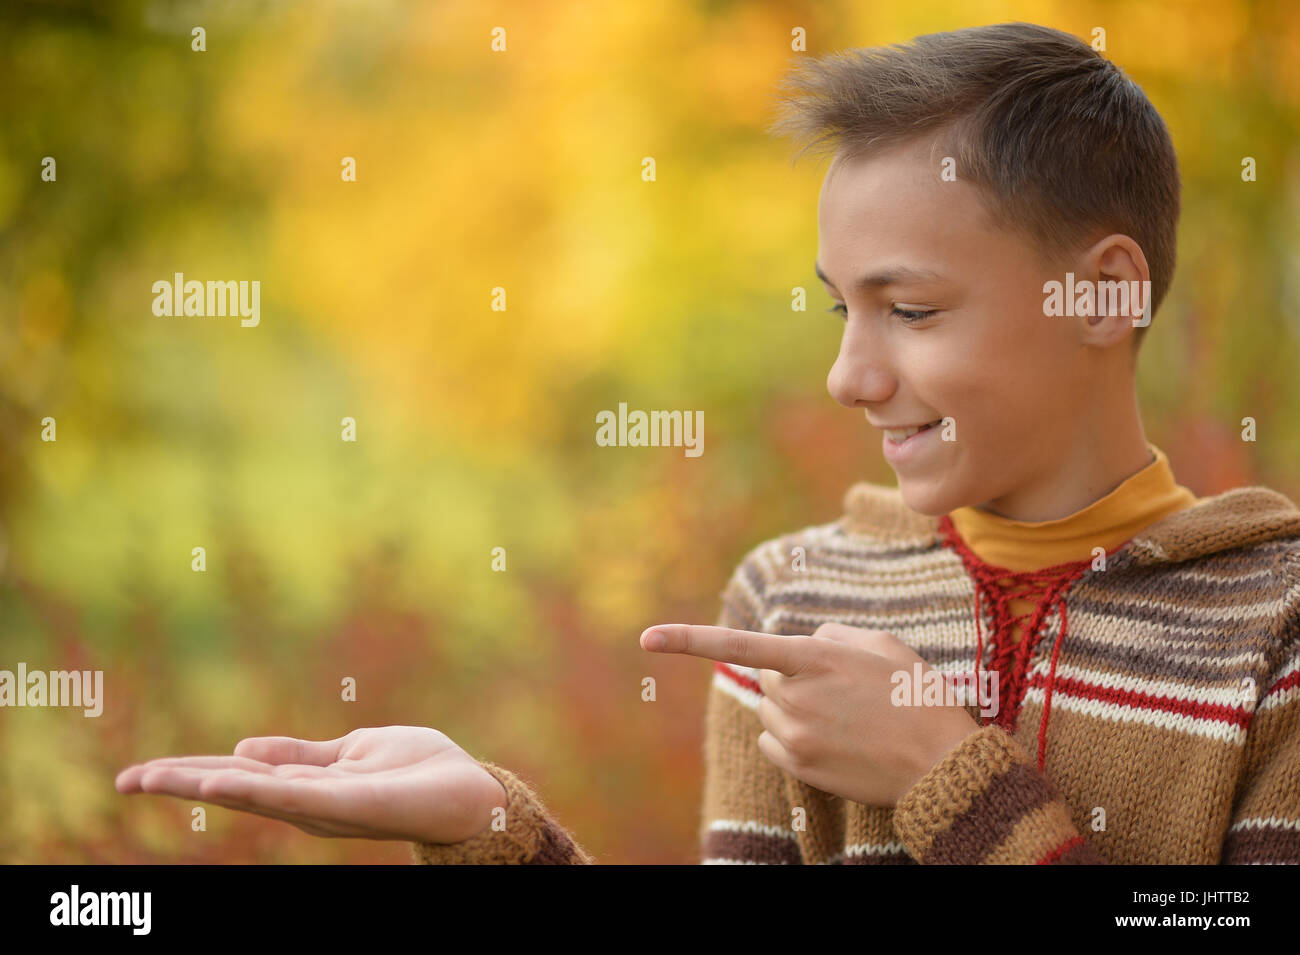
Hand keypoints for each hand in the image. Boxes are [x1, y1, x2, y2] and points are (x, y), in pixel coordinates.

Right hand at [115, 725, 507, 844]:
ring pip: (253, 791)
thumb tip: (241, 748)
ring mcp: (324, 804)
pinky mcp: (348, 801)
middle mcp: (306, 801)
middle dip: (177, 781)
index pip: (236, 774)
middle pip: (232, 786)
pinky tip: (223, 779)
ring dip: (203, 781)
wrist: (468, 792)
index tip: (137, 773)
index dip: (187, 771)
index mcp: (304, 784)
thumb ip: (299, 755)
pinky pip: (297, 792)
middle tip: (122, 780)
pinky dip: (257, 787)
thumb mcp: (349, 752)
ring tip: (153, 777)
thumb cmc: (416, 770)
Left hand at [641, 623, 978, 805]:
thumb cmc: (917, 694)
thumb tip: (803, 642)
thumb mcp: (882, 644)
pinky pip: (773, 741)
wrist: (941, 763)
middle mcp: (795, 697)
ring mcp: (795, 736)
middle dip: (791, 676)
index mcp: (814, 659)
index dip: (688, 640)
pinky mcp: (799, 767)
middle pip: (767, 678)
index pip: (739, 646)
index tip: (646, 639)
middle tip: (841, 687)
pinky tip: (834, 739)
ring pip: (771, 710)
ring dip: (794, 706)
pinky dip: (792, 736)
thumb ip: (832, 635)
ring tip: (847, 716)